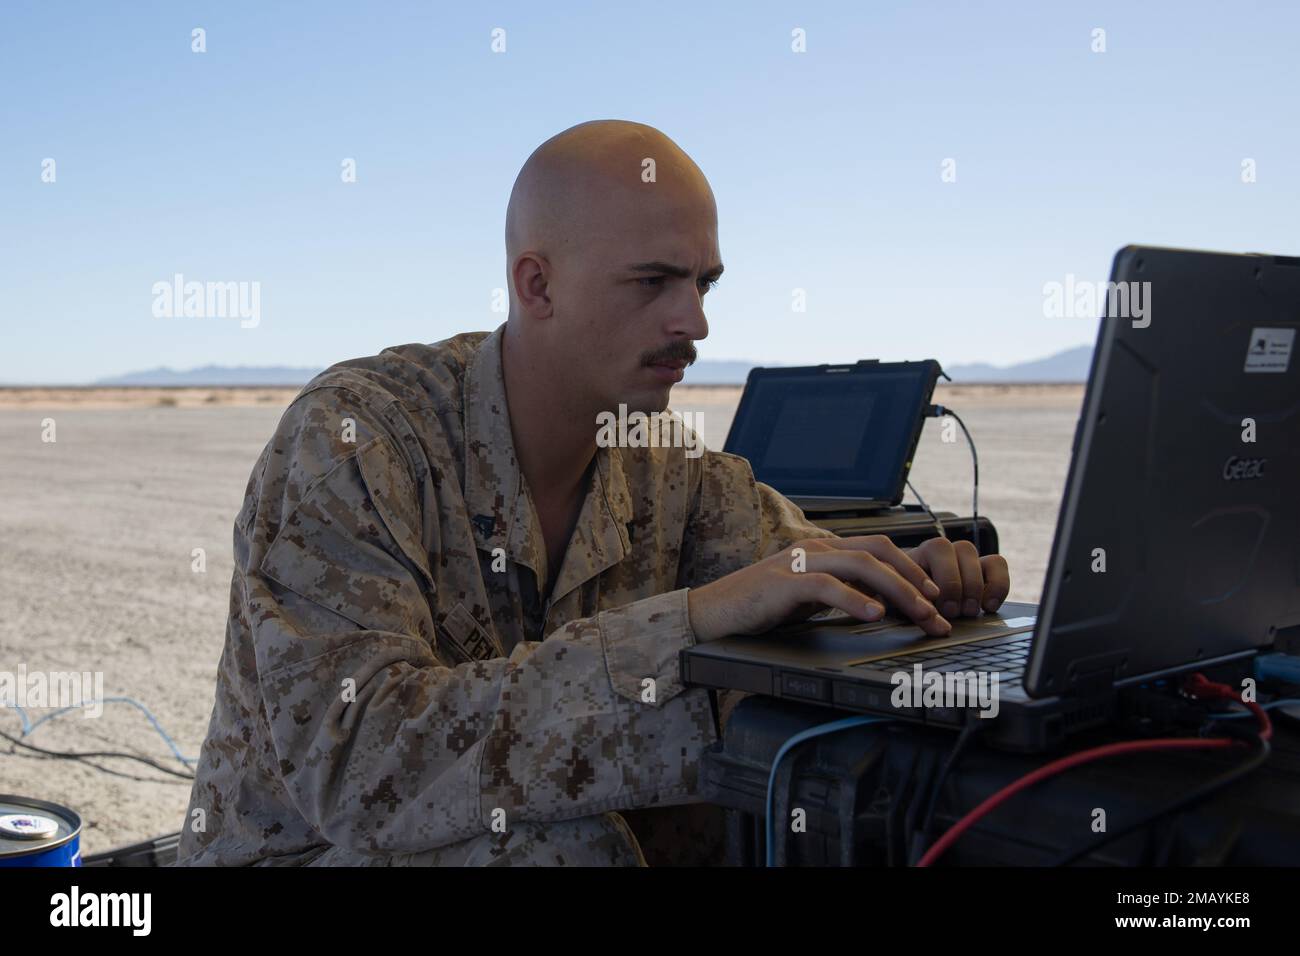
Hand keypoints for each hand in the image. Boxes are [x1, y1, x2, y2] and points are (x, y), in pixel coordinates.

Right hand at [687, 534, 952, 642]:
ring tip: (919, 613)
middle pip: (878, 553)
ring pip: (861, 565)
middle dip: (914, 581)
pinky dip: (855, 599)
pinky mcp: (783, 583)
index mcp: (824, 551)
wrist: (712, 614)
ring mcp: (799, 563)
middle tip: (937, 611)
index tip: (936, 599)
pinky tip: (874, 615)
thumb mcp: (810, 599)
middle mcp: (816, 550)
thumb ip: (842, 594)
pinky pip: (827, 586)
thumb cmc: (759, 608)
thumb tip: (883, 606)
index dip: (912, 570)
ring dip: (896, 590)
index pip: (879, 550)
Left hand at [905, 536, 1010, 620]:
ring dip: (973, 586)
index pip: (937, 550)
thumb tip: (910, 603)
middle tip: (951, 611)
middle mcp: (940, 549)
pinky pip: (997, 564)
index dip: (942, 577)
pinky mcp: (982, 569)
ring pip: (973, 553)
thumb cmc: (901, 604)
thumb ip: (901, 598)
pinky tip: (988, 606)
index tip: (938, 602)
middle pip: (957, 549)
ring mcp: (962, 557)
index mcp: (916, 552)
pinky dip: (998, 585)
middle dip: (955, 583)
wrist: (912, 606)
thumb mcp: (895, 602)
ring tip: (967, 611)